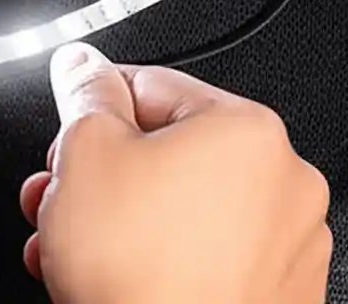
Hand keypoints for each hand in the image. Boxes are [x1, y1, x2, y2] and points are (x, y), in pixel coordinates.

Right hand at [19, 44, 331, 303]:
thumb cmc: (143, 279)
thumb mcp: (85, 156)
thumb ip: (84, 96)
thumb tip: (83, 67)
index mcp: (249, 129)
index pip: (152, 87)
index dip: (92, 110)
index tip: (66, 131)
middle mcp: (285, 182)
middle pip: (168, 155)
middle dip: (100, 177)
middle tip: (59, 197)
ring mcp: (288, 246)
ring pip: (182, 211)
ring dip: (120, 222)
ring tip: (71, 247)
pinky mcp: (277, 297)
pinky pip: (206, 259)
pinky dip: (160, 262)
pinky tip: (114, 280)